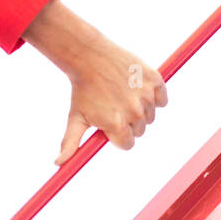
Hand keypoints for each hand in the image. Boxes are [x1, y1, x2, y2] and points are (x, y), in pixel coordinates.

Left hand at [22, 0, 168, 163]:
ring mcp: (146, 96)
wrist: (90, 56)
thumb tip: (58, 163)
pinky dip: (154, 96)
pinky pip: (162, 100)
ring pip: (150, 115)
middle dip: (128, 121)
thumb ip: (70, 144)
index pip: (127, 144)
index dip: (117, 133)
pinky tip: (137, 87)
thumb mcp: (76, 118)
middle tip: (114, 103)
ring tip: (123, 93)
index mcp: (117, 125)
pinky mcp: (155, 81)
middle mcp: (134, 113)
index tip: (109, 120)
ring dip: (140, 108)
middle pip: (139, 130)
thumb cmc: (82, 90)